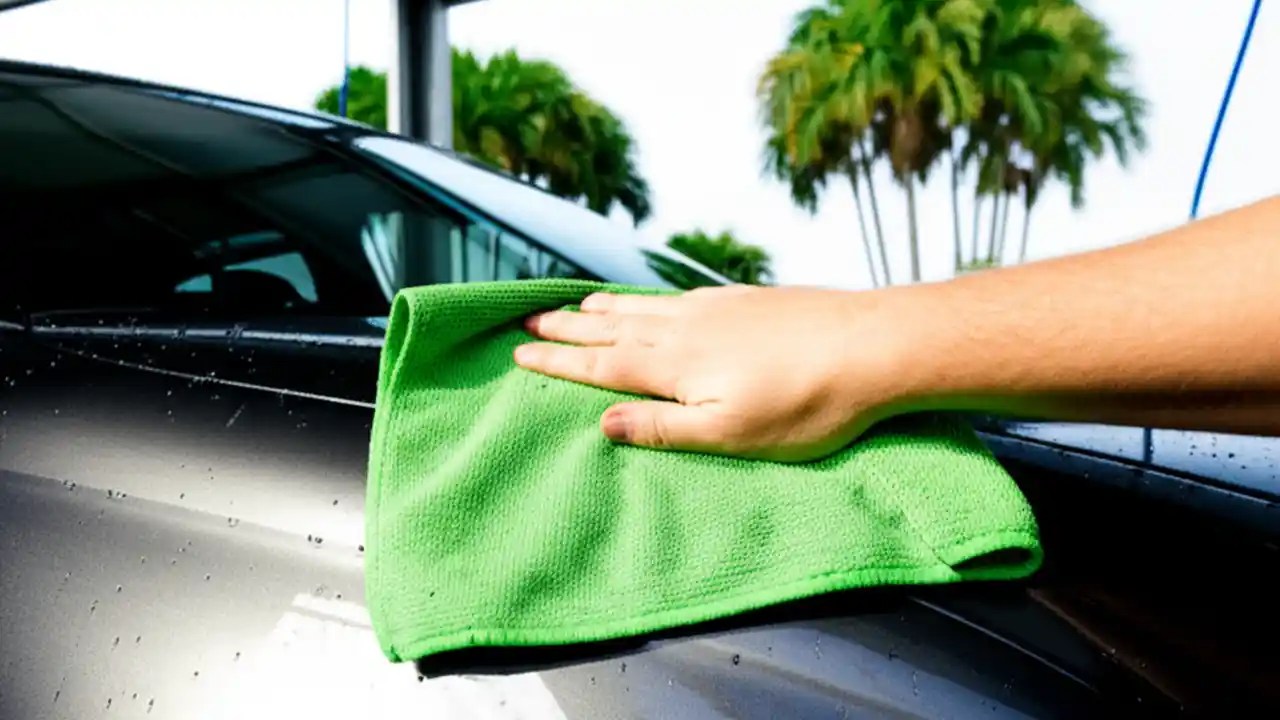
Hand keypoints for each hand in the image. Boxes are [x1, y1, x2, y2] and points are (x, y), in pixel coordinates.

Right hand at [514, 285, 913, 461]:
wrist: (871, 345)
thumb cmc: (804, 405)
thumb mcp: (729, 434)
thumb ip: (662, 427)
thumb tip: (601, 422)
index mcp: (674, 366)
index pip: (600, 365)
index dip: (558, 362)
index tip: (518, 354)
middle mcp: (684, 329)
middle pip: (612, 329)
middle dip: (567, 329)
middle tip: (528, 320)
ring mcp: (715, 309)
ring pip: (642, 306)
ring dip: (603, 308)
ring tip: (576, 306)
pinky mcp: (743, 299)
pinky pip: (674, 295)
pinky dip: (646, 298)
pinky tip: (649, 299)